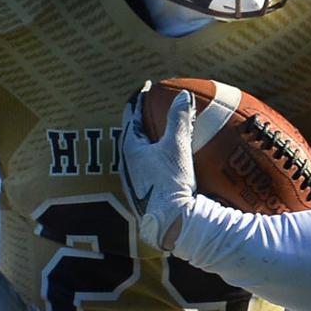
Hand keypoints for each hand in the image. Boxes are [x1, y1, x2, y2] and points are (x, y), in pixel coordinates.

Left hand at [118, 83, 196, 248]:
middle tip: (151, 106)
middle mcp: (127, 163)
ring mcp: (134, 179)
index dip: (140, 99)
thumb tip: (183, 95)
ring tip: (158, 131)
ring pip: (138, 151)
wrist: (170, 223)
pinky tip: (166, 161)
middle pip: (132, 133)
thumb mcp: (176, 147)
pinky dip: (155, 156)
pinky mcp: (143, 193)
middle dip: (141, 119)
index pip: (132, 116)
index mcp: (130, 148)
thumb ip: (179, 119)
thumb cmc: (170, 182)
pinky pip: (147, 166)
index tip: (147, 87)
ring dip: (147, 139)